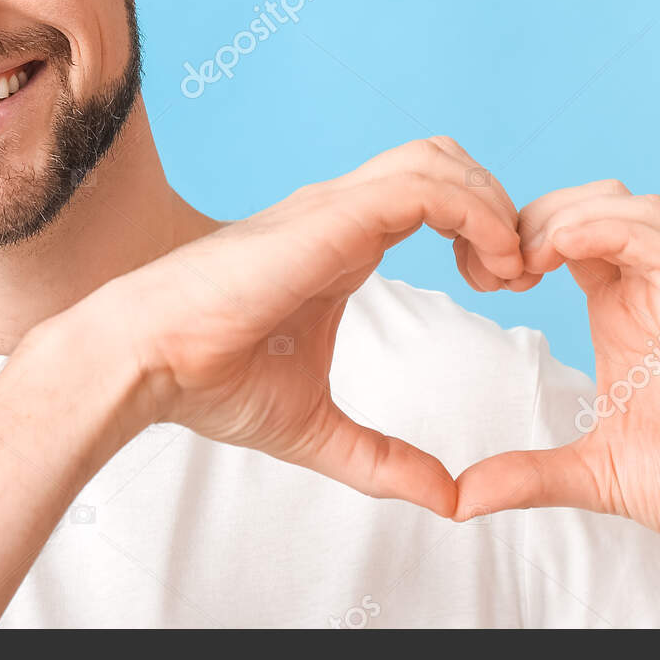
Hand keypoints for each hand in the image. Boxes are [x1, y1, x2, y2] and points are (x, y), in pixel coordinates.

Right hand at [77, 137, 526, 516]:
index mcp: (338, 244)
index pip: (428, 197)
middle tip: (512, 277)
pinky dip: (473, 213)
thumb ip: (384, 461)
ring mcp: (333, 208)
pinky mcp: (332, 217)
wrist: (147, 363)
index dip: (480, 230)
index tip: (501, 288)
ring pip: (440, 160)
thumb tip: (447, 499)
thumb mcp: (317, 430)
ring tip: (506, 272)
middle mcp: (339, 213)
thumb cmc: (208, 381)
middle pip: (443, 160)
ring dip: (491, 206)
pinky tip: (485, 267)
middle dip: (494, 205)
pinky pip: (426, 186)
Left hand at [454, 179, 659, 555]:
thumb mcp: (594, 475)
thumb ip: (529, 477)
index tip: (477, 279)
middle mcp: (650, 293)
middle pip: (589, 202)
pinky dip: (609, 230)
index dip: (514, 238)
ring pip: (628, 205)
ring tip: (526, 262)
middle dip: (530, 216)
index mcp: (619, 312)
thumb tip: (461, 500)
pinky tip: (564, 250)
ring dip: (567, 214)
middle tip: (494, 270)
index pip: (562, 234)